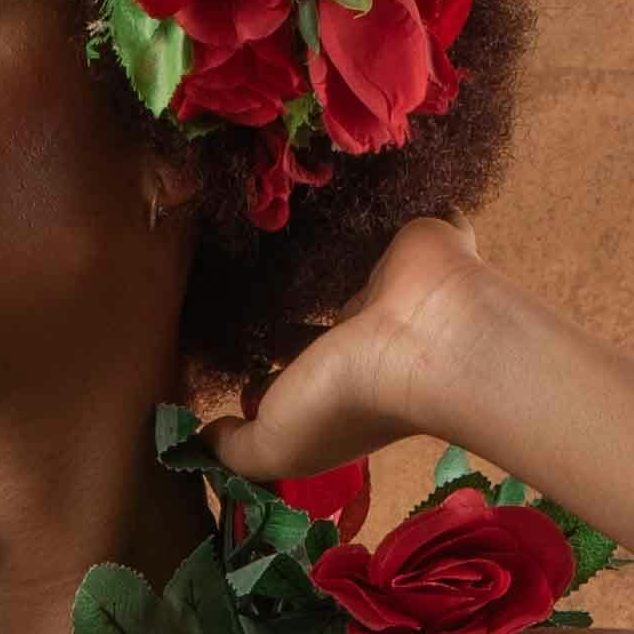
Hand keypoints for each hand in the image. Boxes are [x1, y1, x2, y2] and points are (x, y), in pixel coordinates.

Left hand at [205, 213, 513, 498]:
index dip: (266, 379)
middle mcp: (367, 340)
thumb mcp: (275, 446)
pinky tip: (344, 183)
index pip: (297, 380)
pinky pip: (391, 215)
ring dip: (323, 261)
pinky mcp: (415, 237)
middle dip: (286, 320)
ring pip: (348, 274)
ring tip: (274, 233)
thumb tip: (208, 438)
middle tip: (240, 293)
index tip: (232, 362)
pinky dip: (379, 202)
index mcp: (337, 386)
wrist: (425, 337)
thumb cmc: (348, 398)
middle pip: (321, 330)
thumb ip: (237, 450)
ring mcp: (393, 289)